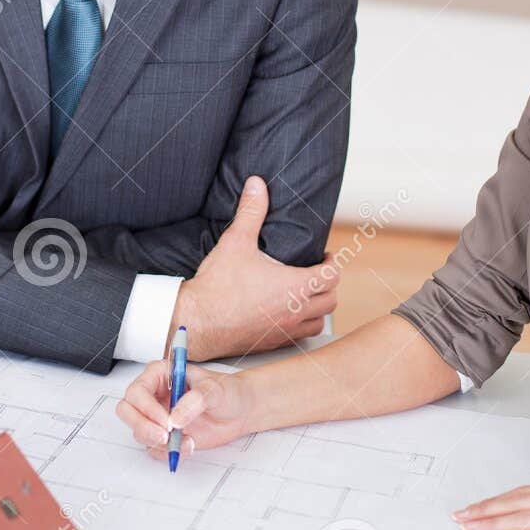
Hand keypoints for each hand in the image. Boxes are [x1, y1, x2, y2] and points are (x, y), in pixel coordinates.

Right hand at [116, 361, 256, 458]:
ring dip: (160, 443)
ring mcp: (157, 416)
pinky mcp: (165, 435)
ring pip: (138, 432)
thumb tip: (175, 417)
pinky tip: (188, 446)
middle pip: (127, 411)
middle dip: (142, 427)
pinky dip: (168, 452)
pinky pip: (154, 448)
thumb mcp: (215, 390)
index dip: (146, 408)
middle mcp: (154, 395)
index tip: (167, 421)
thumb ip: (195, 400)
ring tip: (187, 441)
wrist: (241, 410)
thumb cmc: (228, 391)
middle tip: (164, 436)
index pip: (137, 391)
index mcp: (160, 375)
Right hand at [173, 176, 337, 359]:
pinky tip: (287, 316)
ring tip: (307, 296)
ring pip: (319, 323)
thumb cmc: (218, 285)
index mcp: (295, 286)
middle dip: (328, 285)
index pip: (332, 276)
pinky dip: (300, 326)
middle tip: (318, 274)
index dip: (332, 263)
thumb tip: (256, 185)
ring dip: (318, 309)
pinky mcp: (272, 343)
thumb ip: (251, 211)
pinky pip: (299, 337)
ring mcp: (285, 331)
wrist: (197, 322)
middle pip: (331, 300)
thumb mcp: (236, 241)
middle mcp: (295, 311)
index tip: (325, 257)